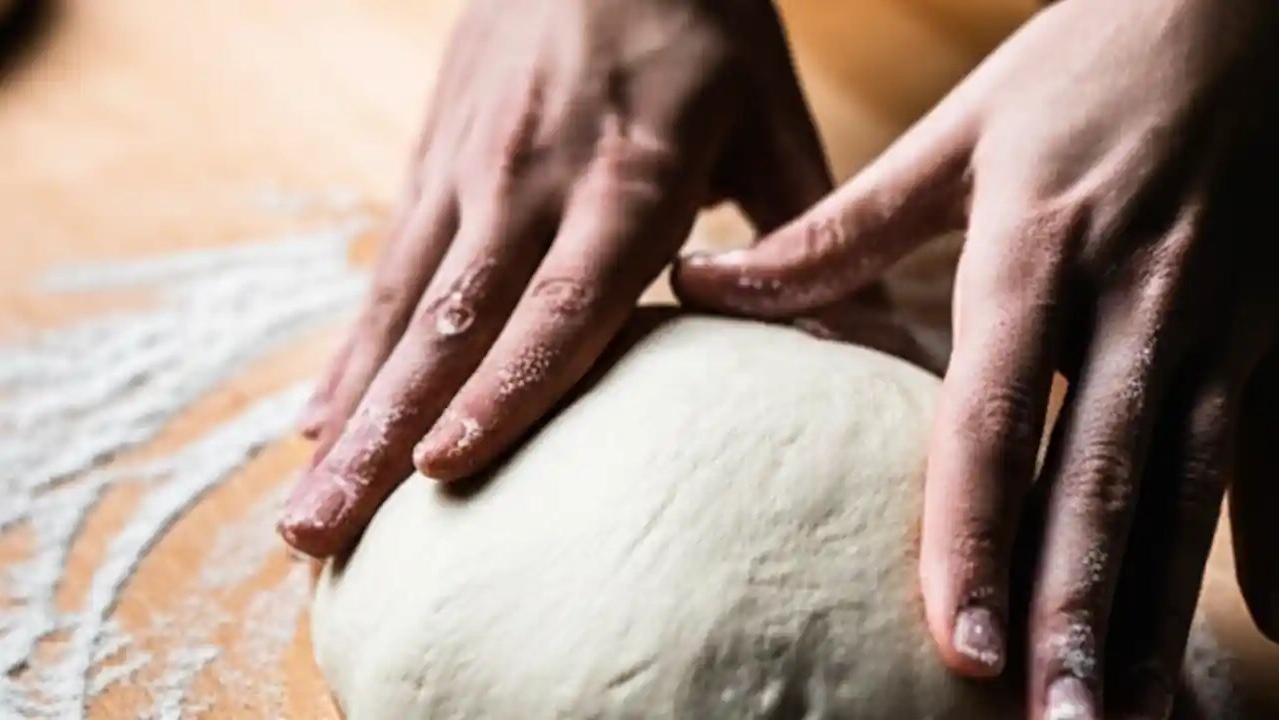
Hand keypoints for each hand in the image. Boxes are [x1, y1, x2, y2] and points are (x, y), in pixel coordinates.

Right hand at [279, 0, 831, 556]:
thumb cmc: (701, 26)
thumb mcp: (772, 119)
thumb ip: (815, 244)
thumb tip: (896, 357)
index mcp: (628, 175)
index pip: (560, 300)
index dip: (503, 386)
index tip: (444, 469)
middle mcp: (528, 180)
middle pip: (449, 325)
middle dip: (382, 437)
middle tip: (319, 535)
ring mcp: (466, 171)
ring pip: (398, 309)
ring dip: (349, 414)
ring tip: (303, 509)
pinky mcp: (430, 162)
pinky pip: (384, 272)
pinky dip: (349, 351)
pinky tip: (316, 418)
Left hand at [674, 0, 1278, 716]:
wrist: (1253, 1)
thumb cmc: (1088, 62)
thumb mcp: (958, 134)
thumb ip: (838, 229)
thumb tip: (705, 281)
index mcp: (1034, 254)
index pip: (994, 419)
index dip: (975, 535)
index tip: (959, 647)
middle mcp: (1134, 300)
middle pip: (1104, 477)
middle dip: (1082, 614)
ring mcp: (1226, 319)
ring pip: (1194, 485)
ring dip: (1164, 608)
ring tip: (1136, 717)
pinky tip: (1274, 635)